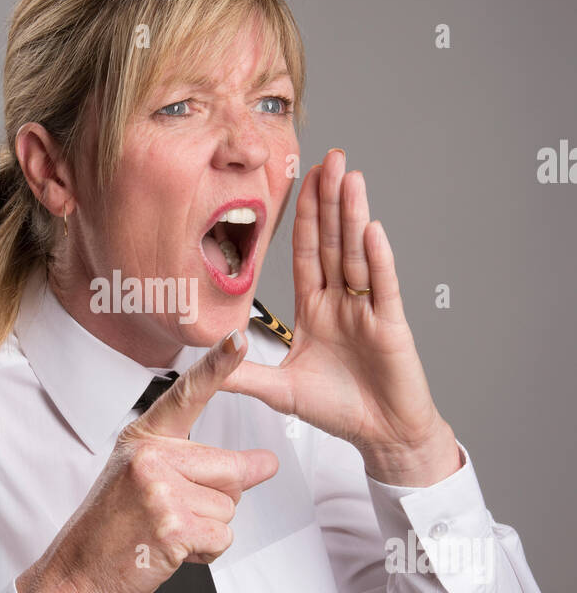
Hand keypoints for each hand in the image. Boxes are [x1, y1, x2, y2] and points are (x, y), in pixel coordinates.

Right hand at [17, 330, 278, 592]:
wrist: (76, 572)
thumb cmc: (111, 527)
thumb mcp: (149, 481)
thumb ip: (204, 467)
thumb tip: (265, 463)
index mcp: (144, 438)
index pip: (187, 394)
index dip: (218, 366)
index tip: (240, 339)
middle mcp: (151, 457)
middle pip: (231, 469)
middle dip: (219, 499)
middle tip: (175, 513)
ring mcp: (160, 490)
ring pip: (229, 508)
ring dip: (208, 529)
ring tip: (165, 531)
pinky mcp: (172, 525)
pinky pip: (221, 537)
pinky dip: (205, 552)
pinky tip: (170, 549)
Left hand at [221, 149, 461, 485]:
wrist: (382, 435)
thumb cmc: (339, 410)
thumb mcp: (279, 390)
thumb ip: (242, 373)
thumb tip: (202, 364)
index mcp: (317, 309)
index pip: (308, 253)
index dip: (305, 217)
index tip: (302, 179)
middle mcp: (343, 303)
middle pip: (335, 242)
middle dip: (330, 200)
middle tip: (329, 157)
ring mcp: (368, 312)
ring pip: (358, 255)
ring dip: (353, 216)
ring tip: (349, 177)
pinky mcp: (391, 328)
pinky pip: (383, 288)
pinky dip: (377, 260)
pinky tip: (371, 230)